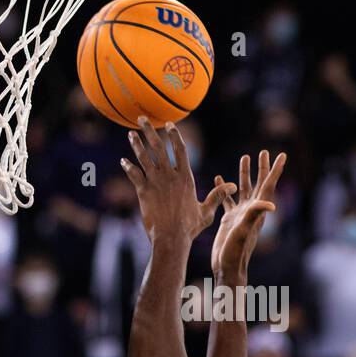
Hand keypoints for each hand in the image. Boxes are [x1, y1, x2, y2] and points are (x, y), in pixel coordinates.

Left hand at [121, 117, 235, 245]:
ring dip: (137, 145)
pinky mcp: (143, 192)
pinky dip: (128, 167)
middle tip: (142, 118)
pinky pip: (134, 175)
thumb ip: (217, 196)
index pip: (180, 150)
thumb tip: (232, 186)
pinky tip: (123, 161)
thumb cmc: (190, 227)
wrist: (172, 238)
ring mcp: (155, 183)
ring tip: (130, 134)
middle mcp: (169, 176)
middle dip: (150, 131)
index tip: (169, 124)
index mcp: (185, 177)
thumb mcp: (206, 211)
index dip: (174, 135)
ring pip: (144, 158)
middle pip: (159, 148)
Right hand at [211, 150, 286, 278]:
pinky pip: (228, 198)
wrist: (227, 266)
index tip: (282, 154)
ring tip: (244, 158)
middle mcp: (251, 210)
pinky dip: (225, 187)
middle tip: (264, 151)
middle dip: (262, 167)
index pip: (269, 185)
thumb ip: (255, 216)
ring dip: (245, 173)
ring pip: (244, 188)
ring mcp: (240, 214)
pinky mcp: (229, 218)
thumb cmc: (236, 252)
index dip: (275, 169)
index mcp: (257, 210)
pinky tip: (219, 178)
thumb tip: (271, 204)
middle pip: (259, 183)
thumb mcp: (245, 231)